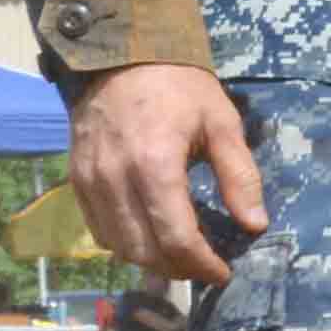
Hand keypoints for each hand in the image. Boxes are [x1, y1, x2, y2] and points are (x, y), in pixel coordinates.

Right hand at [75, 59, 263, 291]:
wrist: (121, 57)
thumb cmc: (180, 88)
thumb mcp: (223, 124)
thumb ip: (239, 177)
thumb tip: (255, 225)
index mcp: (155, 166)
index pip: (176, 238)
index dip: (201, 264)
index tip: (223, 273)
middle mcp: (115, 179)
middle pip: (144, 250)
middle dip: (178, 268)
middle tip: (205, 267)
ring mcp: (89, 181)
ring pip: (117, 245)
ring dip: (150, 260)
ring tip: (181, 257)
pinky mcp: (75, 179)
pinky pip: (97, 229)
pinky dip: (124, 242)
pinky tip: (150, 237)